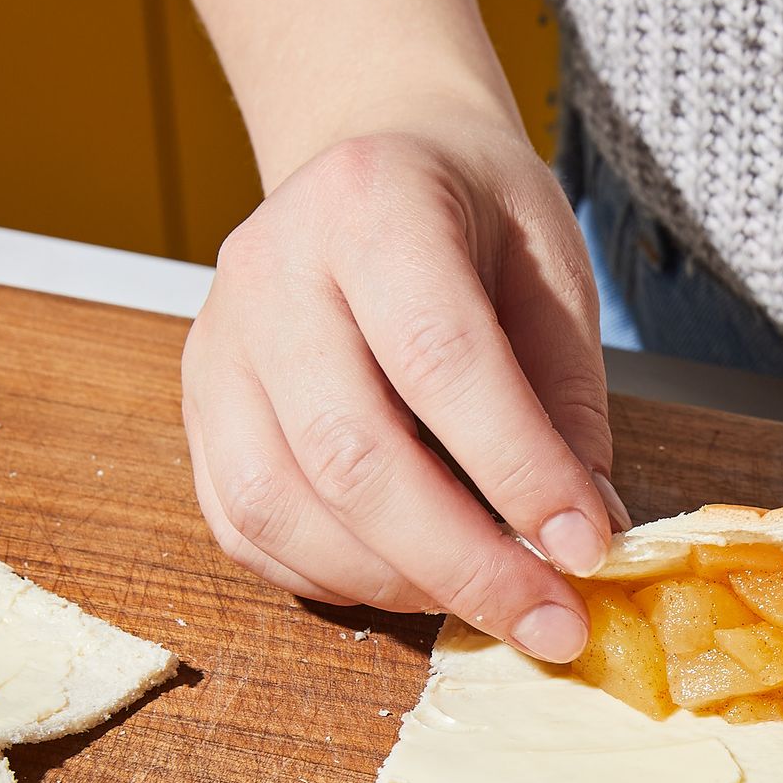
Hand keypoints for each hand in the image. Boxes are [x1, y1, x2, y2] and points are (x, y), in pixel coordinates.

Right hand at [181, 113, 628, 662]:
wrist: (374, 162)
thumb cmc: (474, 219)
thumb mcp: (551, 275)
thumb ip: (566, 403)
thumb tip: (585, 543)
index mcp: (373, 204)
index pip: (441, 357)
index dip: (517, 469)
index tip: (587, 549)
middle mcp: (272, 270)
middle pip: (352, 452)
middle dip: (464, 562)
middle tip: (551, 620)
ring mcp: (217, 343)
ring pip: (283, 505)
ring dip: (398, 584)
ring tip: (489, 602)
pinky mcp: (196, 408)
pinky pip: (245, 526)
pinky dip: (333, 579)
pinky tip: (411, 584)